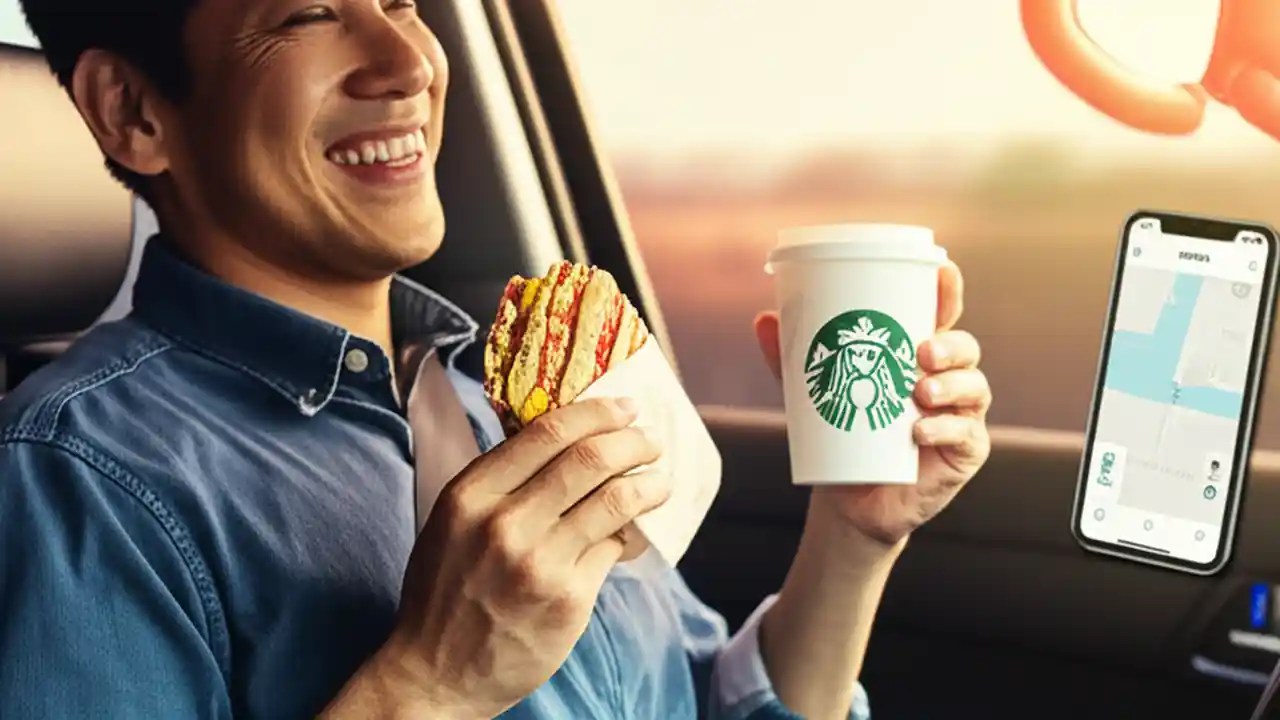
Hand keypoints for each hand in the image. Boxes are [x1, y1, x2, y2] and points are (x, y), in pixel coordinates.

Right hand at [369, 399, 667, 717]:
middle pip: (590, 459)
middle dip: (633, 442)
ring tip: (659, 481)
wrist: (436, 673)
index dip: (597, 412)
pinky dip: (629, 533)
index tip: (625, 408)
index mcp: (471, 495)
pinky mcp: (568, 599)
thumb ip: (500, 481)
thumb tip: (566, 441)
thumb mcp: (453, 522)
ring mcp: (539, 563)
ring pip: (615, 501)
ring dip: (648, 484)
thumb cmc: (445, 591)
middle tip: (650, 441)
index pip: (548, 432)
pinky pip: (612, 549)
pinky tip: (633, 531)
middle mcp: (504, 523)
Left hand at [753, 261, 991, 546]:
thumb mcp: (816, 391)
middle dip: (950, 343)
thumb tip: (764, 319)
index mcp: (917, 354)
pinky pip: (965, 434)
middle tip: (922, 350)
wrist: (851, 497)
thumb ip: (791, 358)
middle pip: (965, 347)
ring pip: (972, 386)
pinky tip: (920, 431)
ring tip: (920, 392)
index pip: (941, 315)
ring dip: (950, 385)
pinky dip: (945, 429)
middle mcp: (947, 379)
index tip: (942, 272)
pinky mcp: (964, 451)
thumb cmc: (843, 432)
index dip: (947, 292)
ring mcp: (960, 414)